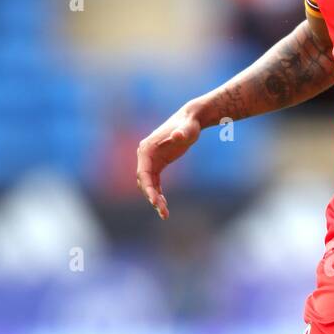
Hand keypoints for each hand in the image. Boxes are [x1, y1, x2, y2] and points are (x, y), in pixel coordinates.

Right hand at [136, 105, 201, 219]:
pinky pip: (155, 182)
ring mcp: (150, 160)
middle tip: (163, 212)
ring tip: (165, 213)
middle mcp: (145, 155)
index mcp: (147, 149)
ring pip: (148, 184)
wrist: (191, 120)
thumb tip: (177, 136)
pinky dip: (158, 193)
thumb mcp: (188, 129)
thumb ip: (183, 133)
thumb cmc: (189, 124)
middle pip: (144, 181)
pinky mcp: (158, 163)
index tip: (155, 202)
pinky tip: (164, 205)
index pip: (142, 173)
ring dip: (155, 198)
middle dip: (152, 197)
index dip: (148, 188)